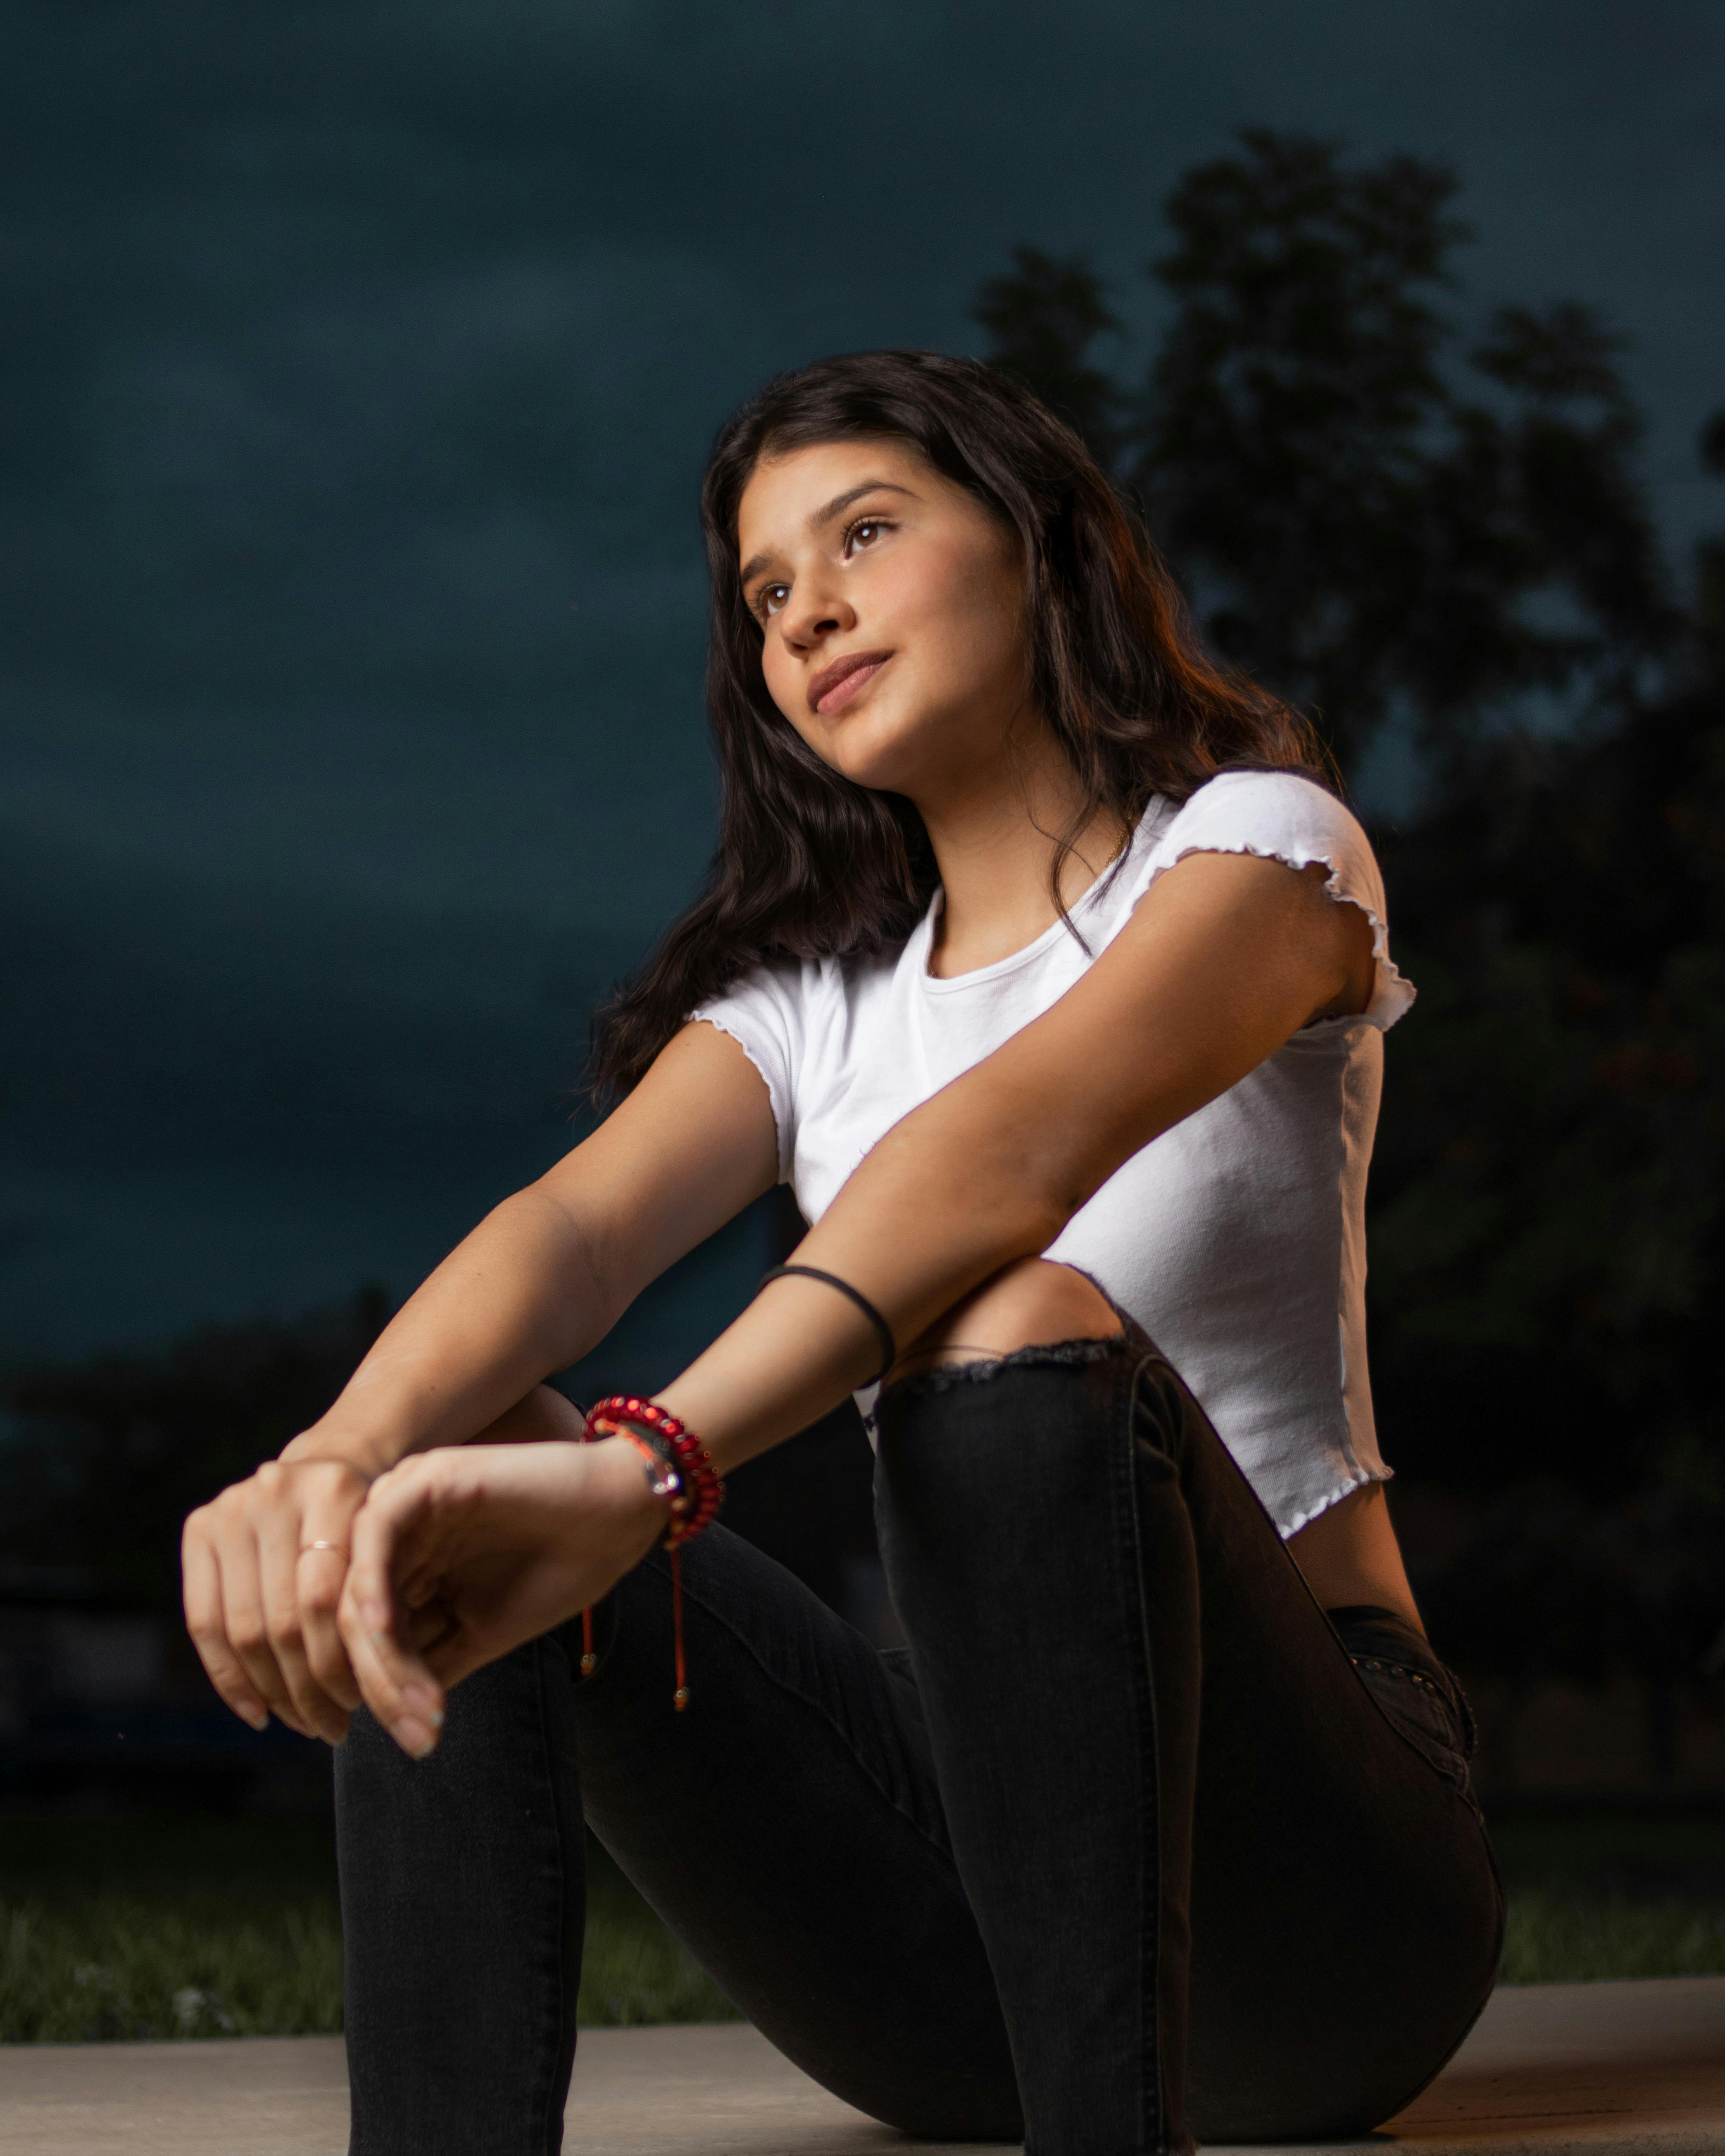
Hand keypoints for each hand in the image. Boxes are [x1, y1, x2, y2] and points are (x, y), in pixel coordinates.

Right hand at [182, 1453, 374, 1742]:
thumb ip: (382, 1594)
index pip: (326, 1601)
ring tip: (304, 1724)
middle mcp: (276, 1489)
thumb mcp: (392, 1545)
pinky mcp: (199, 1527)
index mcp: (334, 1488)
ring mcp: (231, 1507)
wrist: (327, 1471)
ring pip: (244, 1629)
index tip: (363, 1707)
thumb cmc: (373, 1526)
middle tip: (334, 1728)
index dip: (341, 1664)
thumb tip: (390, 1689)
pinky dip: (231, 1677)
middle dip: (310, 1687)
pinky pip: (205, 1622)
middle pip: (285, 1620)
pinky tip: (258, 1713)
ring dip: (274, 1692)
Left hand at [337, 1436, 666, 1757]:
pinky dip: (375, 1592)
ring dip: (381, 1653)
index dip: (382, 1692)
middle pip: (353, 1616)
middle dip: (381, 1682)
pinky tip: (394, 1640)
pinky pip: (375, 1536)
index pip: (368, 1634)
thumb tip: (382, 1716)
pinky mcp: (424, 1477)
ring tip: (422, 1706)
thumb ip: (430, 1661)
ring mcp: (406, 1501)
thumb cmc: (564, 1566)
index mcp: (409, 1563)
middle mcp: (398, 1532)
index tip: (419, 1743)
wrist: (623, 1512)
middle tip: (420, 1734)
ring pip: (357, 1585)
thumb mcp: (485, 1630)